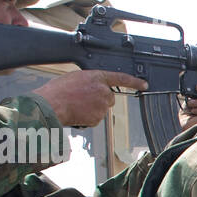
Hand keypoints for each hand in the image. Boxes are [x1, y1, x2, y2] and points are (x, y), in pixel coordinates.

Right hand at [32, 70, 146, 126]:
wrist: (51, 105)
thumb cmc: (59, 90)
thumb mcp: (77, 77)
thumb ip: (91, 81)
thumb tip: (95, 87)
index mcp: (98, 78)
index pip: (122, 78)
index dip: (135, 81)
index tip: (144, 84)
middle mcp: (104, 92)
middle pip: (109, 97)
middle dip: (99, 98)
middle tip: (82, 97)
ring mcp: (102, 106)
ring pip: (102, 108)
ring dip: (92, 108)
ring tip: (76, 104)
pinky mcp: (98, 118)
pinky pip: (96, 118)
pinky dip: (88, 117)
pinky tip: (78, 112)